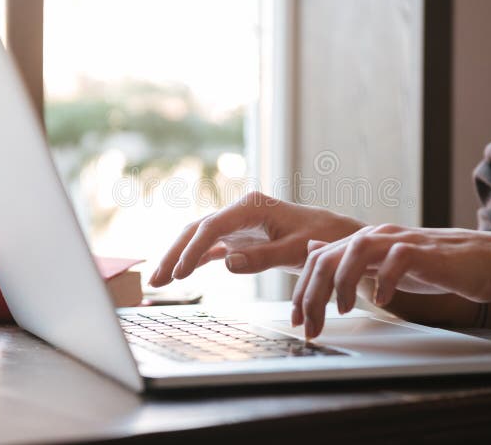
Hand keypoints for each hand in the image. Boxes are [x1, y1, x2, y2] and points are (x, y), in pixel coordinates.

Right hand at [148, 192, 363, 286]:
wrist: (334, 235)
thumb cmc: (320, 238)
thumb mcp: (295, 250)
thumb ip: (262, 258)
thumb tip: (226, 263)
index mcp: (251, 206)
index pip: (212, 227)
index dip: (192, 251)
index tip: (180, 273)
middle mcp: (239, 211)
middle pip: (197, 230)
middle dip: (175, 254)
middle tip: (156, 280)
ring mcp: (236, 224)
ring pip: (198, 239)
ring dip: (178, 259)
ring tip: (158, 282)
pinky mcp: (238, 238)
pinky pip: (209, 249)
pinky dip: (193, 261)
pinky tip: (178, 276)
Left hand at [292, 224, 490, 337]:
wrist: (487, 260)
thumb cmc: (436, 267)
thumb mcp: (384, 264)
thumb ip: (350, 260)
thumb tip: (314, 251)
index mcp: (364, 242)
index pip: (318, 261)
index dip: (302, 291)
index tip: (298, 322)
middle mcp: (376, 236)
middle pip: (328, 258)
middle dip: (312, 295)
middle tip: (311, 328)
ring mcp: (399, 241)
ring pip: (354, 251)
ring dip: (341, 284)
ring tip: (342, 311)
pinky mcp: (424, 251)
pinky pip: (396, 259)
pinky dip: (384, 280)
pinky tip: (383, 300)